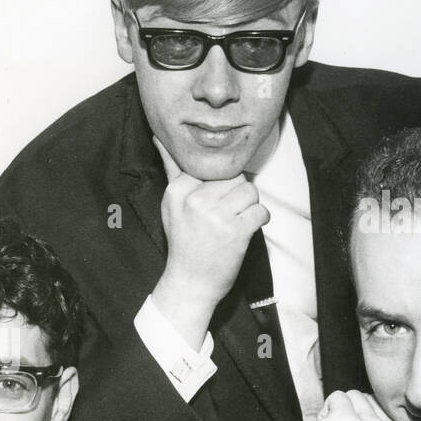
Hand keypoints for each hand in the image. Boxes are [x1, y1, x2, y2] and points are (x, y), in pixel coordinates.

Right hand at [150, 155, 269, 348]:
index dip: (220, 183)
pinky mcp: (235, 232)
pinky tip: (244, 231)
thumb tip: (159, 137)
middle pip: (235, 176)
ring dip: (249, 207)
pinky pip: (261, 211)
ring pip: (250, 191)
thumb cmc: (183, 243)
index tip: (212, 203)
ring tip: (234, 222)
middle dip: (236, 194)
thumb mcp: (171, 204)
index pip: (214, 167)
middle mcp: (195, 200)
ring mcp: (215, 216)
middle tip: (224, 215)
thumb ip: (172, 169)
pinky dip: (259, 221)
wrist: (189, 283)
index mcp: (178, 190)